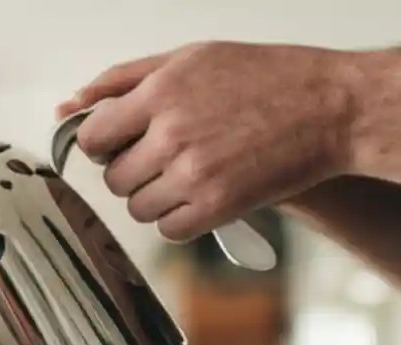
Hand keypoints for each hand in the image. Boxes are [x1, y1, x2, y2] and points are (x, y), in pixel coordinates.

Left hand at [57, 42, 357, 240]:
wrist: (333, 107)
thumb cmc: (266, 78)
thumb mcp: (191, 58)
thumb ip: (122, 80)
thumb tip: (66, 108)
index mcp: (160, 92)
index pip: (92, 137)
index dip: (101, 145)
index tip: (121, 144)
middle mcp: (172, 133)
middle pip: (113, 178)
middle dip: (132, 172)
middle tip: (166, 159)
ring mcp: (194, 173)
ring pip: (138, 208)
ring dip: (156, 199)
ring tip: (189, 176)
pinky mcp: (219, 206)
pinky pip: (169, 230)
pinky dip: (180, 220)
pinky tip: (202, 197)